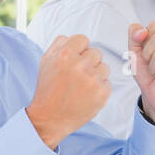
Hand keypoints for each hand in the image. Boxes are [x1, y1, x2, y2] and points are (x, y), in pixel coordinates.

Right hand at [26, 34, 111, 148]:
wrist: (50, 117)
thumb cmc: (48, 89)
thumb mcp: (46, 62)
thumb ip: (59, 44)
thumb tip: (72, 37)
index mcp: (65, 55)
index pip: (83, 39)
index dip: (79, 49)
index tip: (74, 59)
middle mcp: (80, 66)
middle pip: (96, 52)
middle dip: (88, 62)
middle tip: (77, 75)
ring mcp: (93, 80)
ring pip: (105, 67)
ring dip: (96, 74)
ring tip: (82, 85)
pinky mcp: (102, 93)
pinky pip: (108, 83)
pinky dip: (99, 88)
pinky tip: (87, 94)